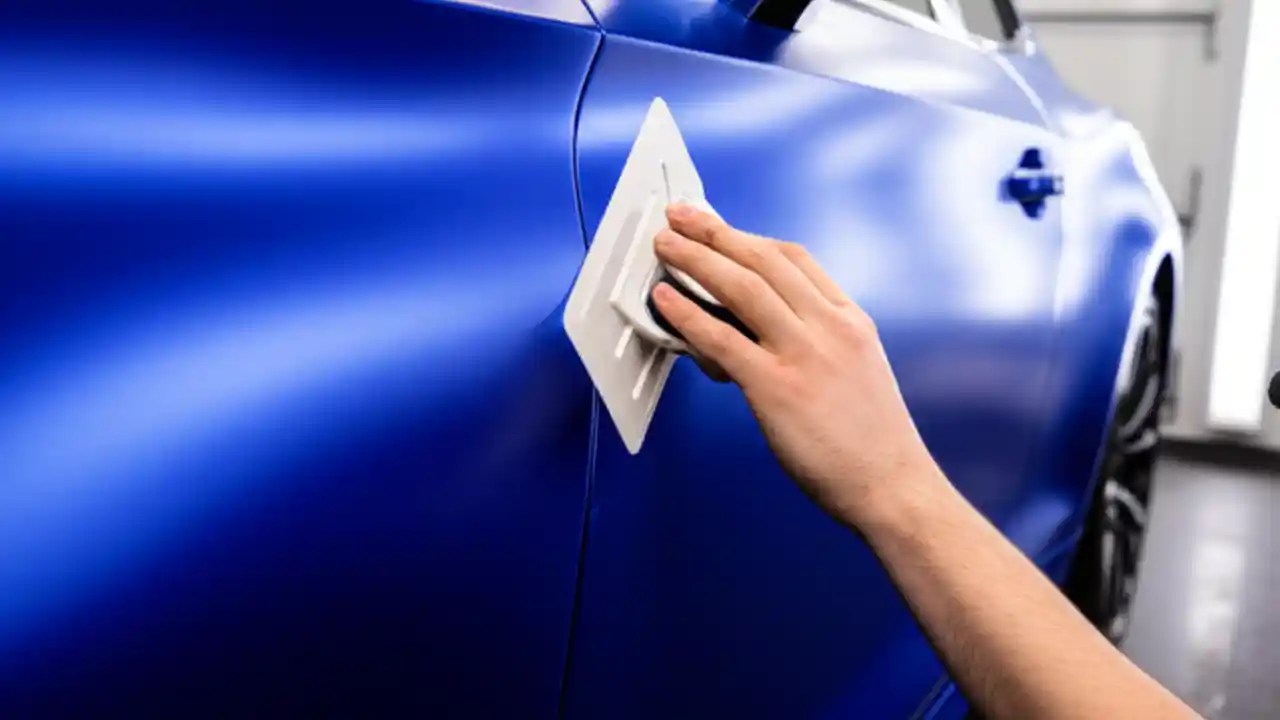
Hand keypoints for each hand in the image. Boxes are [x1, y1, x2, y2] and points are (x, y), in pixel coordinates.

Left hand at [652, 203, 943, 527]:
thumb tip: (753, 330)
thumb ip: (815, 342)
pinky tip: (666, 301)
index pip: (795, 259)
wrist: (893, 487)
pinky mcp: (777, 388)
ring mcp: (804, 355)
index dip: (749, 237)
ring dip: (695, 259)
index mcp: (850, 320)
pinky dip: (687, 315)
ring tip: (664, 246)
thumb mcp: (858, 370)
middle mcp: (829, 328)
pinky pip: (722, 339)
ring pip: (741, 287)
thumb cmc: (872, 441)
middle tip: (681, 218)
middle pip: (763, 260)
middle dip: (715, 232)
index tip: (720, 227)